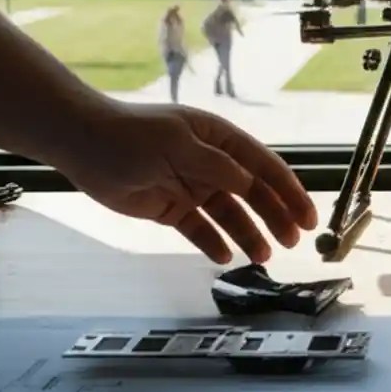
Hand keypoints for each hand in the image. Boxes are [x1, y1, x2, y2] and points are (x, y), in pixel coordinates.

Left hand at [54, 102, 316, 263]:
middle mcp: (212, 163)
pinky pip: (201, 229)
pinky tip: (226, 257)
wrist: (83, 145)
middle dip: (275, 217)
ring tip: (263, 257)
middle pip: (254, 194)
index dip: (289, 190)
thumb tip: (248, 184)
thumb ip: (215, 165)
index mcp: (219, 138)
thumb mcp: (177, 144)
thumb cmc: (130, 135)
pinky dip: (214, 243)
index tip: (307, 216)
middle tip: (292, 241)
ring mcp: (194, 186)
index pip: (264, 166)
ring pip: (231, 215)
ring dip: (249, 234)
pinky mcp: (174, 208)